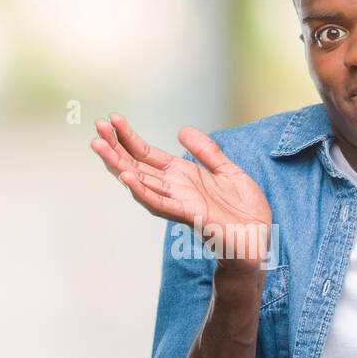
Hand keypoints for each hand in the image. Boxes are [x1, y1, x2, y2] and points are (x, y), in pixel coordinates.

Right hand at [90, 113, 272, 266]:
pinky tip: (127, 178)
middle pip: (137, 165)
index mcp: (182, 176)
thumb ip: (206, 151)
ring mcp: (179, 202)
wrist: (258, 238)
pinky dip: (143, 191)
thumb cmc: (244, 210)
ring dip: (120, 165)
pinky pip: (161, 203)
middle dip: (116, 146)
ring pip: (142, 182)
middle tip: (97, 126)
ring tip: (100, 146)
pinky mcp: (190, 215)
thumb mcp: (228, 171)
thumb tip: (182, 130)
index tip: (113, 119)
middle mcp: (174, 188)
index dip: (129, 137)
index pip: (147, 154)